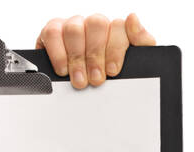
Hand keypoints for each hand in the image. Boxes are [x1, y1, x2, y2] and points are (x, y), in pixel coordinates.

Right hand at [36, 13, 155, 89]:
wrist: (85, 90)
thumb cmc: (110, 75)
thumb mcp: (134, 63)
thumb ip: (141, 41)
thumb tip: (133, 18)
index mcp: (115, 29)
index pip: (118, 25)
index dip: (115, 49)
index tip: (113, 70)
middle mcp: (94, 25)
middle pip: (96, 24)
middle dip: (96, 55)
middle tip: (96, 79)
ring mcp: (74, 26)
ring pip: (74, 29)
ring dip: (77, 58)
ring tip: (80, 80)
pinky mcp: (53, 32)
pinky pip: (52, 33)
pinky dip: (58, 53)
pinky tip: (63, 69)